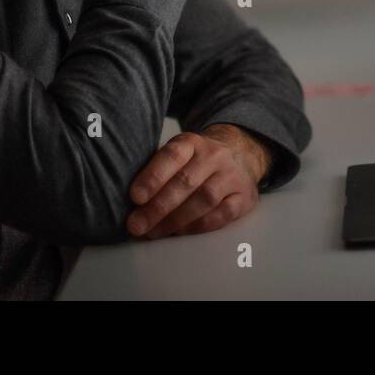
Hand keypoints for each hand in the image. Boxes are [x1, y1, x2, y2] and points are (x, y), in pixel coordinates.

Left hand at [125, 125, 271, 237]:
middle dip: (158, 207)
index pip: (173, 154)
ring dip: (175, 220)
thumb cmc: (194, 163)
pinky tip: (179, 232)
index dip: (153, 176)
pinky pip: (221, 215)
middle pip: (187, 182)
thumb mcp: (176, 156)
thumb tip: (129, 203)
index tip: (135, 197)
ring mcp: (233, 175)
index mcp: (192, 142)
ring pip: (204, 199)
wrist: (238, 156)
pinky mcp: (245, 196)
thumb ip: (155, 172)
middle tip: (137, 225)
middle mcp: (215, 155)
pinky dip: (197, 226)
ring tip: (153, 232)